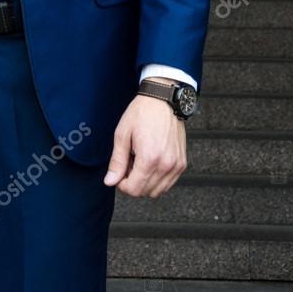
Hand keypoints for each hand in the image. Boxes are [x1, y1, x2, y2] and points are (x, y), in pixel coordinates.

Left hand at [103, 78, 186, 196]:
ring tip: (140, 161)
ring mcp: (176, 165)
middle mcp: (166, 165)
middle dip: (133, 182)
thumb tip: (110, 181)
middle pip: (145, 192)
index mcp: (149, 158)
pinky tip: (151, 162)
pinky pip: (168, 183)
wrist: (163, 99)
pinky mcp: (182, 163)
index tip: (119, 173)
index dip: (122, 184)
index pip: (134, 189)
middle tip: (129, 163)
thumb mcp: (122, 135)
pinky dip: (158, 179)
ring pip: (158, 191)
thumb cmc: (142, 113)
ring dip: (146, 182)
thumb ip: (117, 162)